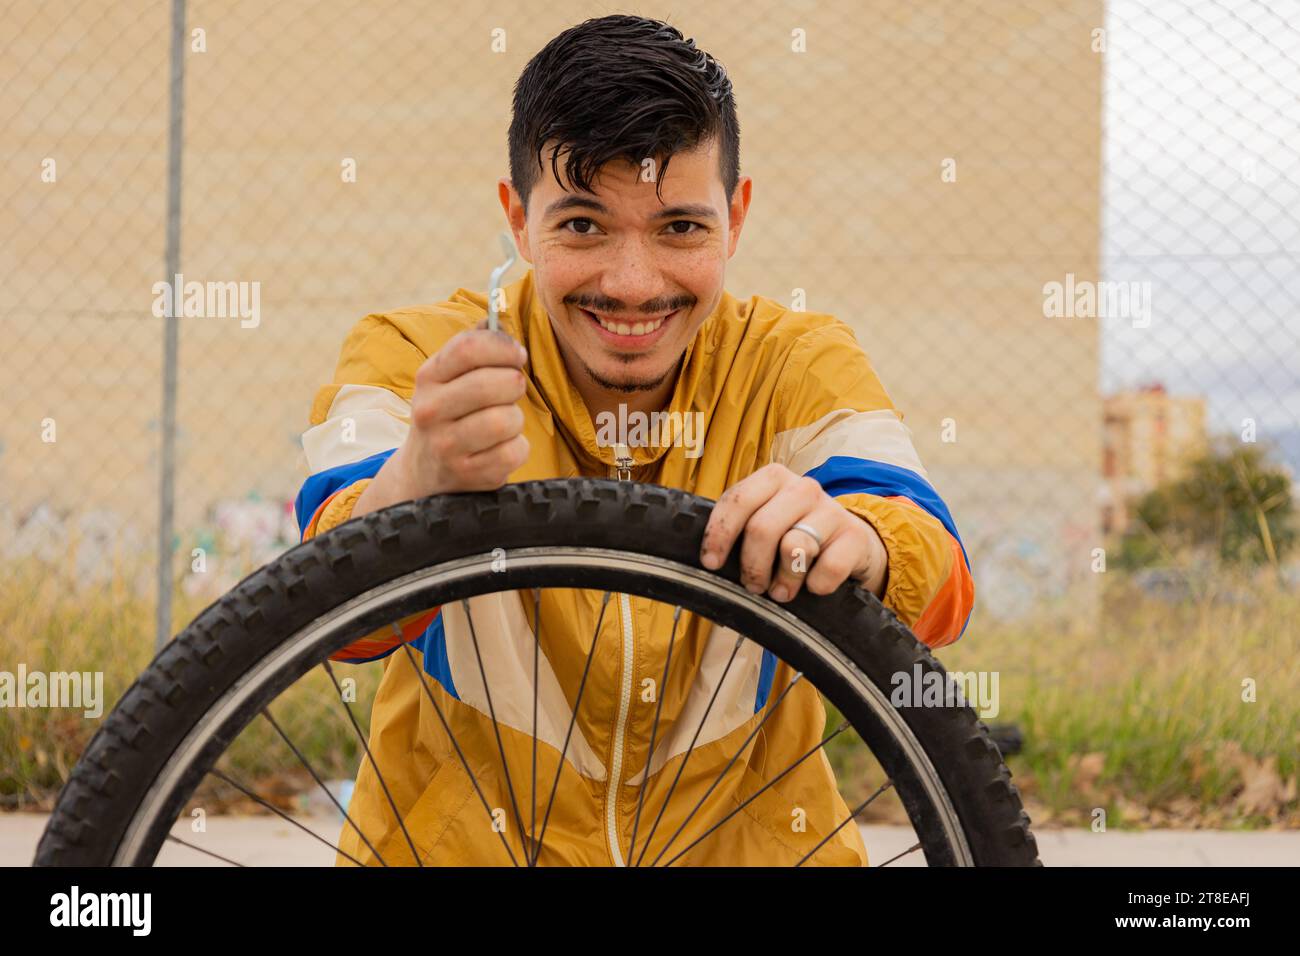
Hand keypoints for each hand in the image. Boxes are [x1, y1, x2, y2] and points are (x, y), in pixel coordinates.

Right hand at [394, 321, 530, 496]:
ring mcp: (446, 446)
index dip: (504, 347)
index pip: (469, 348)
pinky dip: (517, 448)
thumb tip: (496, 319)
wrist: (424, 472)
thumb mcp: (448, 378)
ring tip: (503, 423)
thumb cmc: (449, 414)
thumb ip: (473, 346)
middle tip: (512, 390)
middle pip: (494, 384)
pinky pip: (514, 452)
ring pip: (506, 420)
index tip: (517, 355)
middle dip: (514, 383)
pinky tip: (500, 448)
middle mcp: (430, 411)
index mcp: (428, 378)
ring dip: (515, 419)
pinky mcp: (467, 474)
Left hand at [699, 463, 887, 601]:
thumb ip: (741, 527)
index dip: (719, 534)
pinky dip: (817, 585)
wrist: (853, 542)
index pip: (738, 500)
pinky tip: (813, 586)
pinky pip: (828, 568)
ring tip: (781, 592)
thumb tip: (710, 558)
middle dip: (752, 564)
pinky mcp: (855, 536)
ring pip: (794, 548)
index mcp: (774, 478)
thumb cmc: (797, 534)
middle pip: (762, 528)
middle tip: (752, 585)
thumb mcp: (768, 521)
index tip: (711, 562)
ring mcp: (832, 510)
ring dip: (783, 580)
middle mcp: (803, 488)